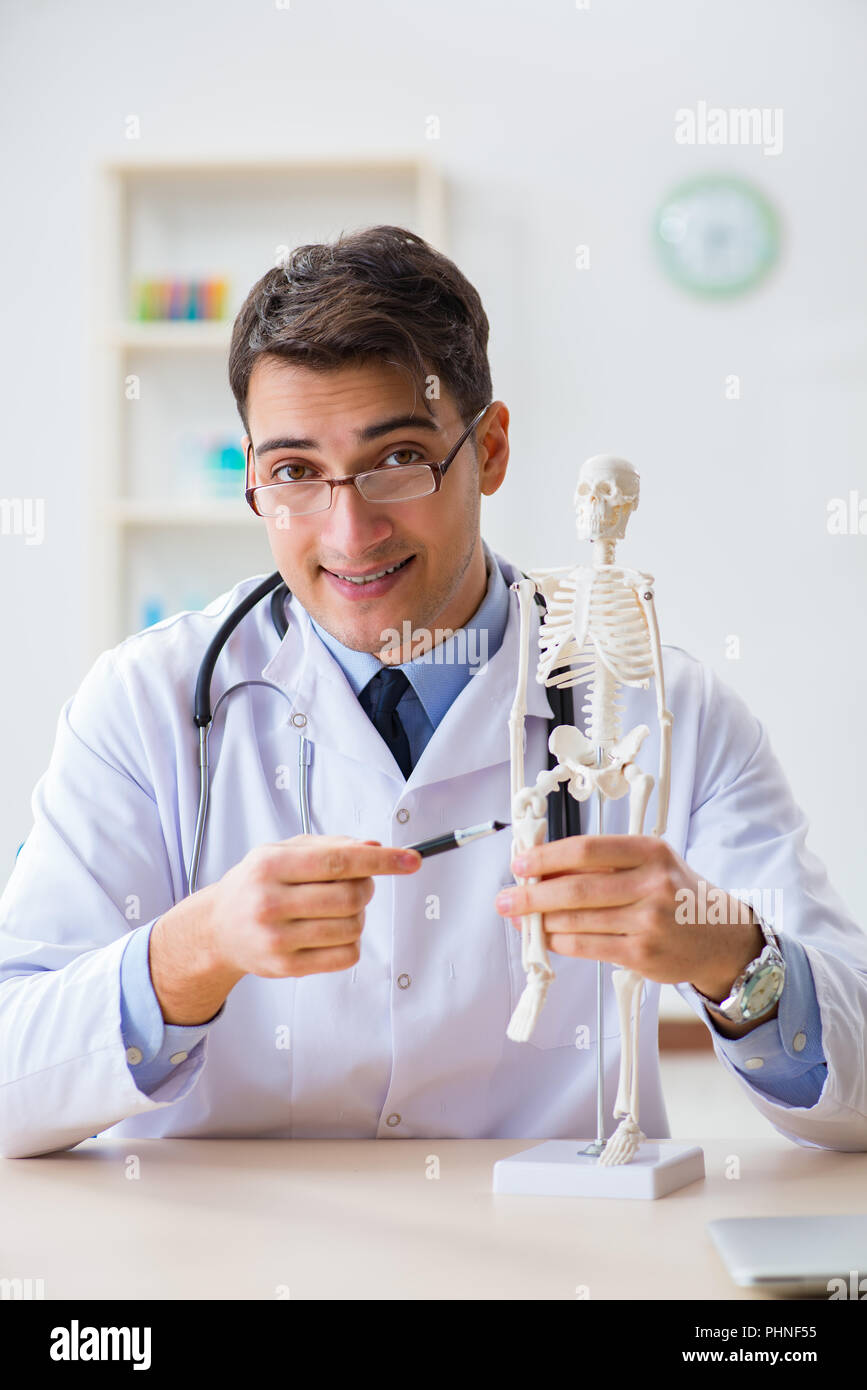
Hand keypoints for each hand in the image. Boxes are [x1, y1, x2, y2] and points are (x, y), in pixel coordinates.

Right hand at [204, 835, 420, 980]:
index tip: (411, 860)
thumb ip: (331, 846)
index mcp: (271, 865)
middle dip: (367, 888)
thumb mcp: (283, 852)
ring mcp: (276, 939)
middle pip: (349, 896)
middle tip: (360, 885)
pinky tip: (333, 932)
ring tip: (340, 909)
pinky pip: (344, 956)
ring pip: (351, 927)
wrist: (218, 928)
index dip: (380, 861)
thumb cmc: (258, 883)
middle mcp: (270, 902)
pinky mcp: (285, 967)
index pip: (338, 861)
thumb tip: (376, 847)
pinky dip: (352, 942)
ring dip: (358, 916)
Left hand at [494, 834, 763, 999]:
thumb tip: (545, 870)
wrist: (721, 938)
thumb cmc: (676, 894)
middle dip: (532, 895)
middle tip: (505, 899)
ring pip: (577, 920)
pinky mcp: (642, 954)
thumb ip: (605, 864)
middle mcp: (651, 884)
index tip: (521, 864)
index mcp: (650, 851)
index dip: (546, 857)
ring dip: (540, 921)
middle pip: (576, 888)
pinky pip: (588, 947)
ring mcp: (648, 921)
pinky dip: (560, 942)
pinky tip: (546, 937)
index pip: (586, 850)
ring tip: (519, 919)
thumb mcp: (651, 863)